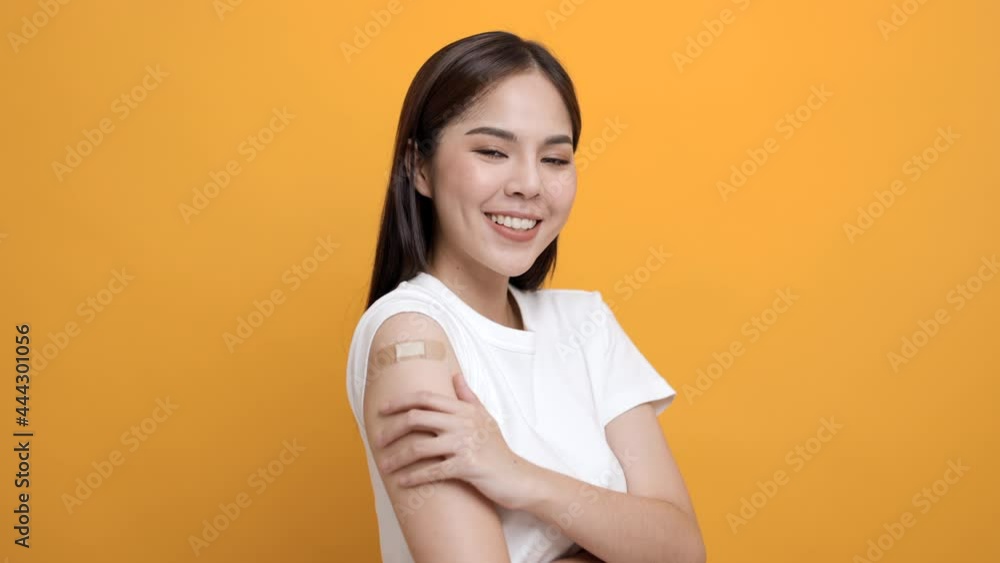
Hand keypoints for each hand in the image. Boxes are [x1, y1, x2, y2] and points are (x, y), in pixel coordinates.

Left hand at [375, 371, 528, 508]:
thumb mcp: (485, 417)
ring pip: (419, 447)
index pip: (425, 398)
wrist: (518, 477)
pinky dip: (413, 477)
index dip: (400, 402)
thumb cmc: (498, 448)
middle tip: (378, 440)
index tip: (382, 409)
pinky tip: (402, 482)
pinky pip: (432, 471)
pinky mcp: (467, 467)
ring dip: (397, 457)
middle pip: (416, 418)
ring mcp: (464, 444)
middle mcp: (462, 423)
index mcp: (464, 410)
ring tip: (384, 466)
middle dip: (392, 429)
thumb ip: (468, 396)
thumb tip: (455, 375)